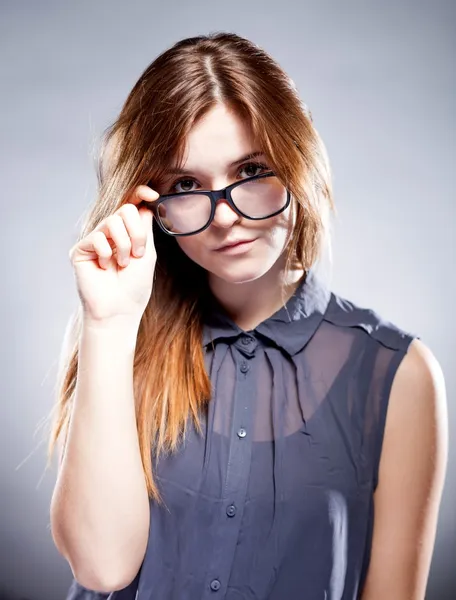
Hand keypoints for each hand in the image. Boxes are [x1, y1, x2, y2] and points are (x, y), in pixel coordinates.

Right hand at [69, 185, 158, 325]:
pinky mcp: (81, 249)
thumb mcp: (147, 253)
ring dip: (124, 244)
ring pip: (112, 221)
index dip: (140, 194)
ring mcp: (95, 241)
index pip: (131, 206)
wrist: (119, 309)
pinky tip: (105, 267)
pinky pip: (97, 236)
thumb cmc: (135, 286)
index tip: (153, 195)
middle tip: (137, 254)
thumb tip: (143, 205)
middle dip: (137, 232)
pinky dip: (106, 252)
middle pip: (125, 209)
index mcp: (127, 234)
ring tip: (123, 264)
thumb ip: (144, 228)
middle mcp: (110, 234)